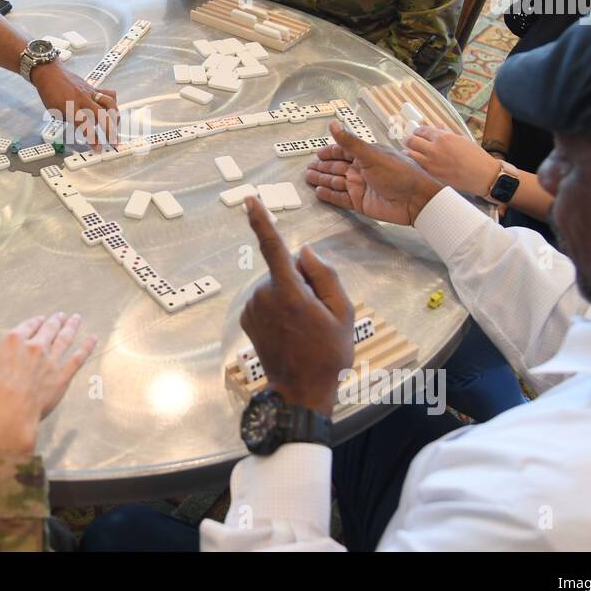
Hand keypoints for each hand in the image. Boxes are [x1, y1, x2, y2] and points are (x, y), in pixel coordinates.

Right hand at [0, 312, 96, 453]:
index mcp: (12, 342)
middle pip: (48, 329)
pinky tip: (93, 338)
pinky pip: (78, 358)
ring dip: (71, 326)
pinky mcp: (62, 376)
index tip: (41, 319)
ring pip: (64, 338)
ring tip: (76, 318)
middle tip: (62, 316)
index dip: (35, 321)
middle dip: (56, 320)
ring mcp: (50, 361)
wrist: (9, 417)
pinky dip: (87, 347)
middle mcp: (33, 347)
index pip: (27, 326)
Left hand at [31, 61, 119, 147]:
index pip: (84, 125)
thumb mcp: (55, 111)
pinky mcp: (94, 87)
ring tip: (116, 126)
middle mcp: (81, 99)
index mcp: (69, 107)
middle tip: (114, 141)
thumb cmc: (50, 93)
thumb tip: (84, 129)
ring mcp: (89, 92)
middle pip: (101, 114)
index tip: (98, 147)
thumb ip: (70, 120)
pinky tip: (112, 110)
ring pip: (109, 103)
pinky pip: (109, 94)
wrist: (49, 73)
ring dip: (115, 116)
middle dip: (110, 130)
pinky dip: (113, 102)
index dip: (93, 138)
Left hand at [239, 196, 354, 414]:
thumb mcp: (342, 313)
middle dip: (302, 282)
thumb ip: (325, 276)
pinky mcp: (247, 318)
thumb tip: (304, 251)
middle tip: (318, 315)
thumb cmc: (327, 354)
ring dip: (291, 297)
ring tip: (304, 328)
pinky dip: (279, 308)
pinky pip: (267, 300)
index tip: (249, 199)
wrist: (300, 392)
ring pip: (276, 286)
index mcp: (289, 292)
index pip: (273, 247)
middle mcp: (263, 296)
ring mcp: (252, 308)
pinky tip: (290, 331)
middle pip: (285, 271)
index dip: (261, 220)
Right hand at [304, 122, 444, 225]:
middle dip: (322, 167)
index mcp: (366, 155)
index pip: (343, 151)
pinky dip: (329, 195)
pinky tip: (319, 192)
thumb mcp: (371, 154)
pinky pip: (340, 198)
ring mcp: (360, 186)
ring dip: (322, 180)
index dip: (329, 152)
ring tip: (308, 178)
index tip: (317, 154)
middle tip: (308, 168)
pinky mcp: (360, 202)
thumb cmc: (398, 173)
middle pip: (336, 167)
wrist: (415, 200)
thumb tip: (333, 124)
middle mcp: (362, 169)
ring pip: (336, 182)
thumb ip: (350, 142)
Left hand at [404, 126, 501, 197]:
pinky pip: (417, 166)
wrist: (482, 175)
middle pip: (411, 141)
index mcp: (443, 138)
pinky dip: (414, 163)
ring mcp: (431, 163)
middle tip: (408, 140)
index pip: (422, 130)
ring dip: (408, 151)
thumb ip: (447, 133)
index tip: (417, 132)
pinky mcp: (432, 175)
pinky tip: (415, 162)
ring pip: (410, 154)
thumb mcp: (462, 139)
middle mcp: (434, 149)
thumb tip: (437, 127)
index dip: (418, 130)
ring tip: (408, 151)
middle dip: (408, 139)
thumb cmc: (475, 157)